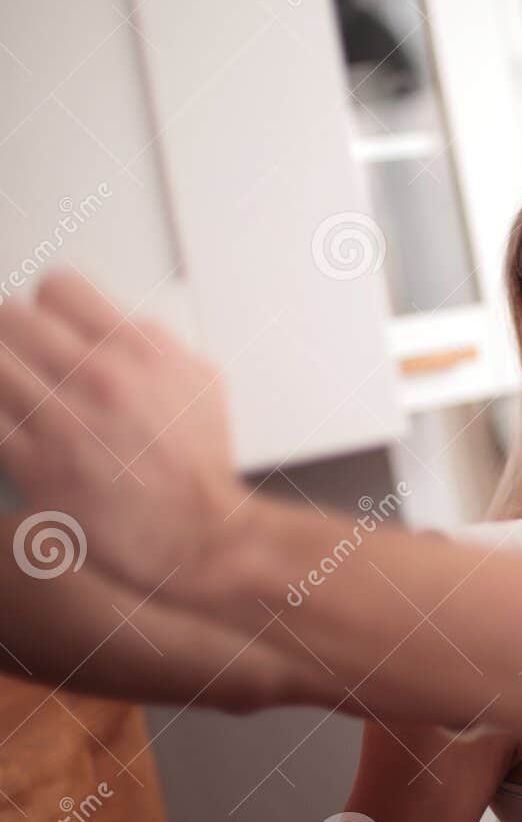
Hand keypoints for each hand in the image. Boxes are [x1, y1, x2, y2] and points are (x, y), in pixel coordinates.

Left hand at [0, 271, 247, 596]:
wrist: (199, 534)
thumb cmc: (199, 466)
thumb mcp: (202, 383)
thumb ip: (157, 342)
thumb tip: (115, 322)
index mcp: (142, 352)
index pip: (59, 286)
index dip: (48, 306)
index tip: (49, 327)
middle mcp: (101, 379)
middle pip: (11, 319)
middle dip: (14, 340)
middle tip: (25, 364)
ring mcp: (65, 423)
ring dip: (3, 380)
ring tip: (19, 397)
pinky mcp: (37, 468)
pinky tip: (13, 430)